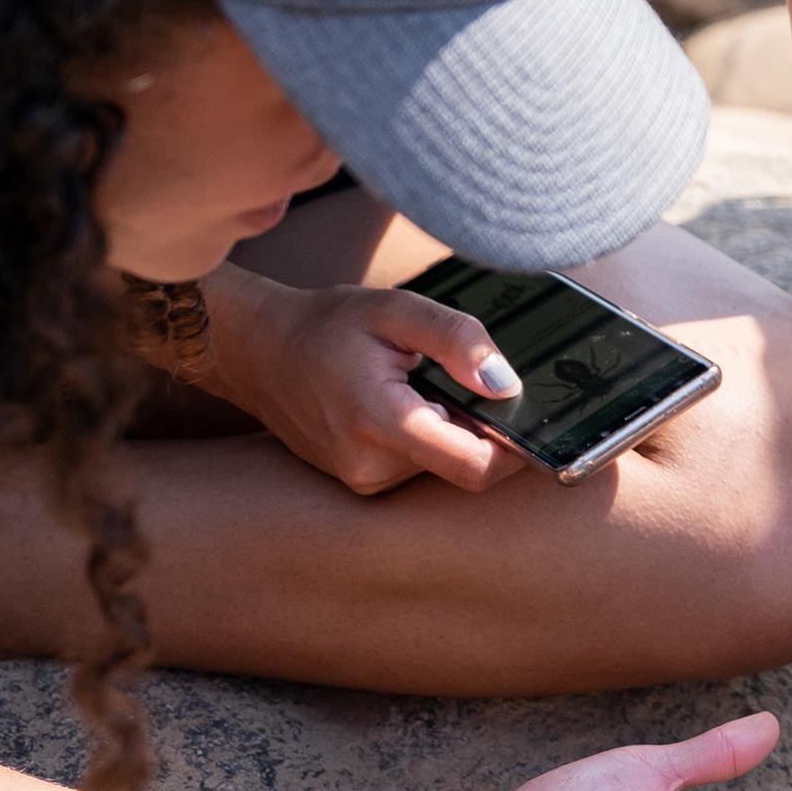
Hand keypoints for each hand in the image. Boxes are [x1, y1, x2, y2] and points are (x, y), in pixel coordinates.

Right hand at [204, 266, 525, 495]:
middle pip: (465, 464)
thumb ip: (458, 340)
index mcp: (382, 423)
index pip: (474, 467)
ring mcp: (362, 480)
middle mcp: (370, 467)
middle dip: (482, 427)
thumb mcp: (397, 310)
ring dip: (452, 428)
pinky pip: (418, 464)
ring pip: (443, 464)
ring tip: (425, 383)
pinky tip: (408, 399)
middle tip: (470, 380)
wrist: (258, 350)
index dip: (517, 449)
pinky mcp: (360, 480)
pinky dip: (428, 434)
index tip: (533, 415)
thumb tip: (506, 383)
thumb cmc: (327, 325)